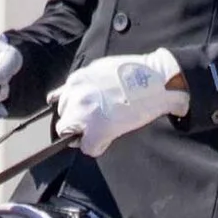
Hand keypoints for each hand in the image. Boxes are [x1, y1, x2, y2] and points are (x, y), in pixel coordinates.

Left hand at [52, 50, 184, 160]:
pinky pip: (89, 147)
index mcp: (76, 81)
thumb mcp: (102, 70)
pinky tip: (107, 139)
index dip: (72, 110)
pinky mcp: (98, 131)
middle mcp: (75, 98)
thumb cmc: (137, 73)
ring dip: (85, 133)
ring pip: (71, 134)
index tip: (83, 113)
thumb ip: (84, 83)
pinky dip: (95, 146)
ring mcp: (85, 115)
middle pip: (64, 119)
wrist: (159, 80)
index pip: (58, 101)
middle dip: (77, 122)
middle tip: (97, 121)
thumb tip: (75, 94)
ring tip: (105, 127)